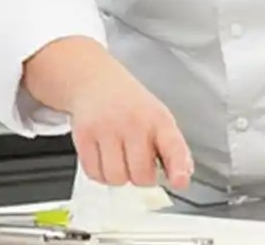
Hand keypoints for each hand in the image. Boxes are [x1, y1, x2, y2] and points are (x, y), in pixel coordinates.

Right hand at [67, 62, 193, 190]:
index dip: (178, 167)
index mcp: (158, 119)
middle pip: (141, 175)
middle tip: (137, 161)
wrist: (96, 82)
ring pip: (116, 178)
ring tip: (119, 159)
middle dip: (140, 176)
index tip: (179, 181)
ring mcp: (107, 127)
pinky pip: (94, 173)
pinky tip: (104, 158)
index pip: (172, 145)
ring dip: (119, 177)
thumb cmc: (132, 107)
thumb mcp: (159, 119)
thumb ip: (173, 149)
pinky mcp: (84, 134)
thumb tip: (181, 178)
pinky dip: (100, 173)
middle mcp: (133, 121)